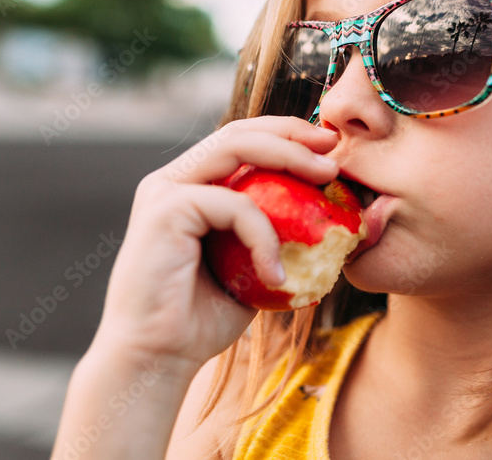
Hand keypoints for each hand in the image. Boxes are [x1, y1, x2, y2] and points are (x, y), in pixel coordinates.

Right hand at [87, 116, 339, 372]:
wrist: (158, 359)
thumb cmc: (201, 320)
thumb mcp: (250, 269)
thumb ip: (273, 237)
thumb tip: (329, 224)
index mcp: (189, 187)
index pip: (241, 142)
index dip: (286, 136)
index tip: (329, 148)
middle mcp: (173, 180)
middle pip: (239, 133)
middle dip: (292, 132)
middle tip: (333, 147)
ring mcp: (165, 190)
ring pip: (236, 148)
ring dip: (289, 156)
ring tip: (327, 178)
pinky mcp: (165, 209)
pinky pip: (234, 205)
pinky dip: (265, 236)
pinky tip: (277, 275)